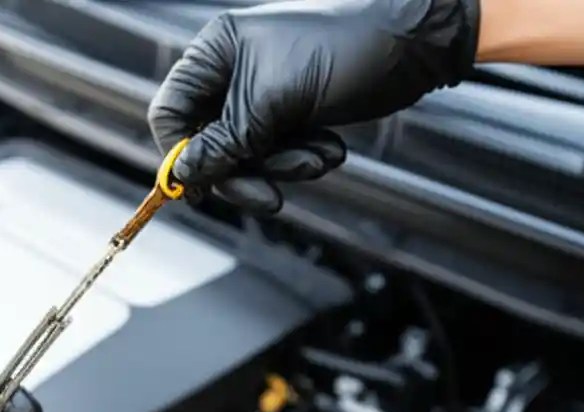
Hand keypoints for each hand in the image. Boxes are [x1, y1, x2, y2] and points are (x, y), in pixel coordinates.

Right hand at [149, 0, 480, 213]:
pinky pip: (280, 150)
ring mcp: (265, 93)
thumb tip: (183, 173)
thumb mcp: (272, 101)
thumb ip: (224, 141)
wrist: (412, 42)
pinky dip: (304, 157)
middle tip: (270, 196)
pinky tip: (331, 148)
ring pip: (249, 153)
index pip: (171, 110)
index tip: (197, 192)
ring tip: (317, 158)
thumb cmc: (341, 51)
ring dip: (282, 166)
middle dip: (243, 171)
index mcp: (215, 52)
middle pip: (210, 143)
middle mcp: (233, 72)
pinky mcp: (295, 111)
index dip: (179, 154)